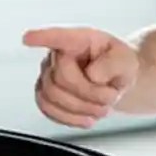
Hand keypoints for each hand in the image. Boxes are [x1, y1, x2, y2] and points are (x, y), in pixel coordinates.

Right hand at [23, 26, 138, 128]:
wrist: (116, 83)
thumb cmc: (118, 65)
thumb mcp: (126, 60)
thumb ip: (113, 64)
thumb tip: (92, 74)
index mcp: (78, 40)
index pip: (58, 37)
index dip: (42, 37)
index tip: (28, 39)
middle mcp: (58, 56)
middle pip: (61, 78)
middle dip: (90, 93)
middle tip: (109, 96)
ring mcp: (48, 76)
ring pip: (53, 97)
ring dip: (82, 108)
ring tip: (101, 106)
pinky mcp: (45, 96)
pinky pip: (49, 110)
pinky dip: (71, 118)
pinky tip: (87, 117)